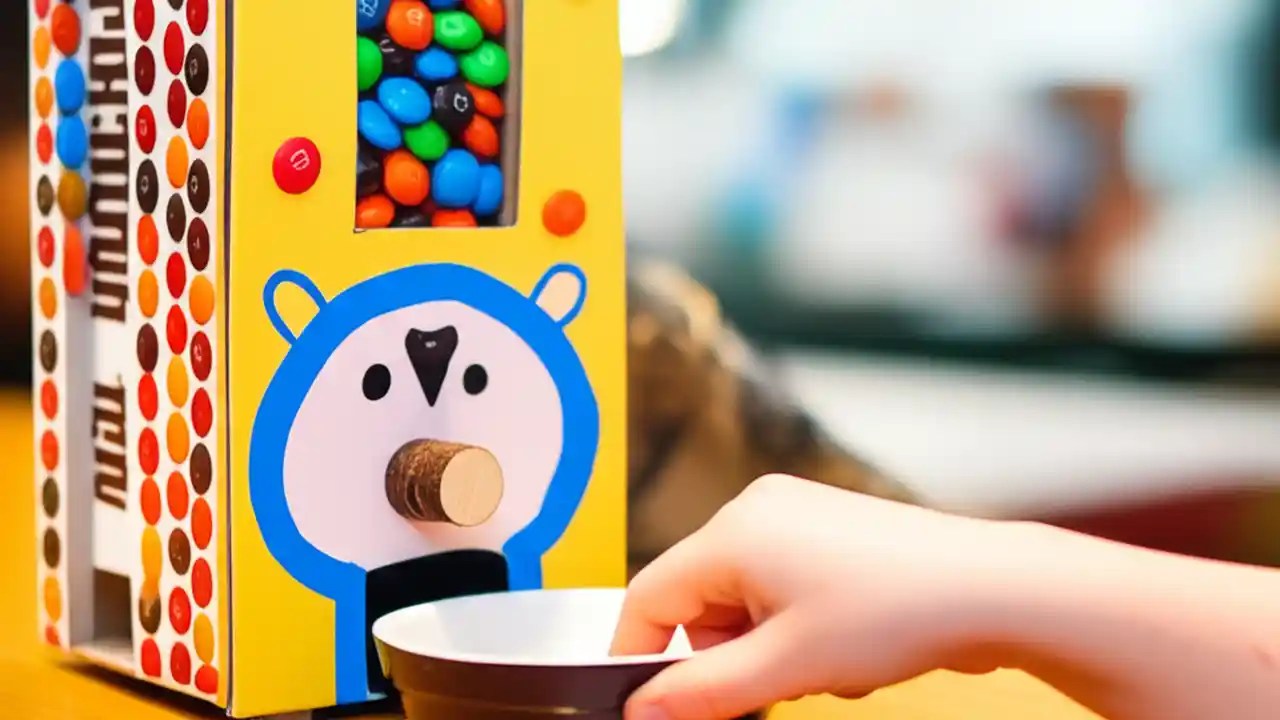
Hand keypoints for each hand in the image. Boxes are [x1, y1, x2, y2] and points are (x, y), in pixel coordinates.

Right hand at [611, 474, 1022, 718]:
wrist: (991, 589)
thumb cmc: (896, 611)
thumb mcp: (785, 667)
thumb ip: (702, 691)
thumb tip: (643, 708)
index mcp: (734, 531)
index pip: (649, 595)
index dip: (640, 655)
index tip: (650, 706)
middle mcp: (757, 509)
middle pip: (697, 598)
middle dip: (725, 654)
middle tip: (772, 685)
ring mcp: (795, 513)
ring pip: (743, 598)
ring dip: (766, 644)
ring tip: (823, 663)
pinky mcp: (826, 528)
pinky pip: (781, 585)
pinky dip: (796, 625)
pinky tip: (843, 643)